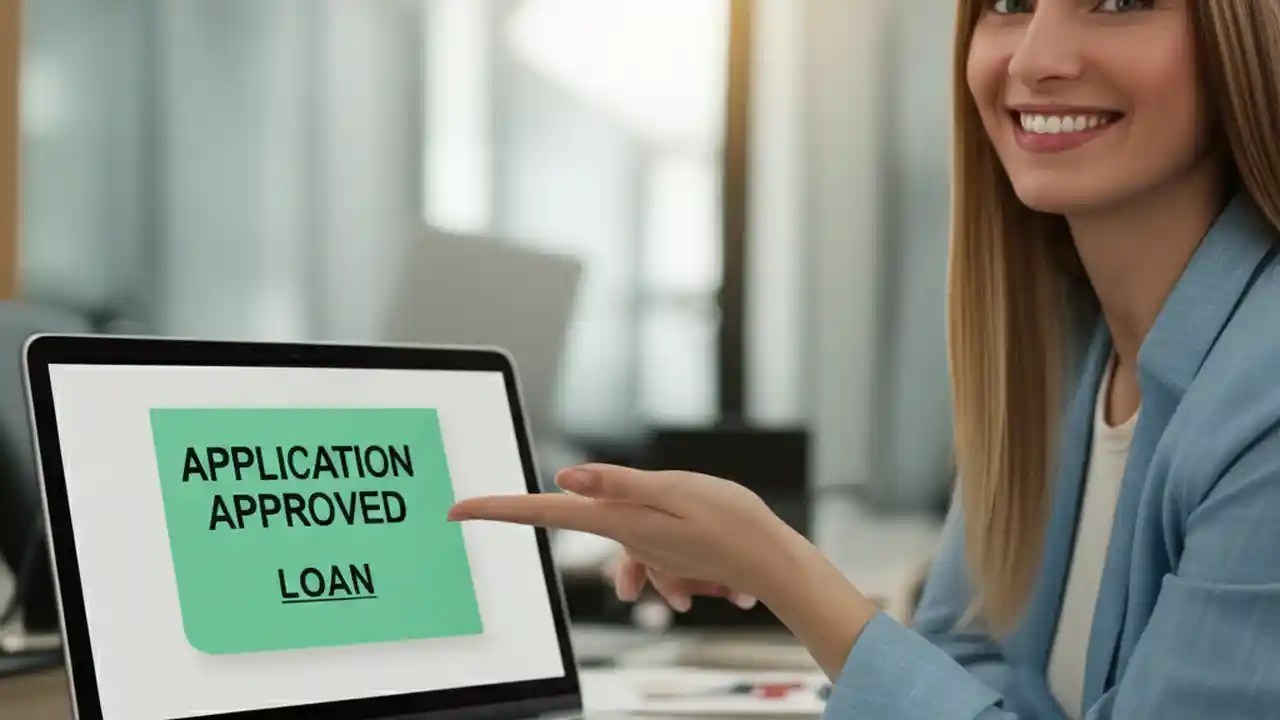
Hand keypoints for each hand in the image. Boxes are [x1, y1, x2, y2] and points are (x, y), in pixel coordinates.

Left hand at [447, 464, 802, 605]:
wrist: (771, 564)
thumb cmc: (730, 521)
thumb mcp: (675, 489)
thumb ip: (619, 483)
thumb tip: (563, 478)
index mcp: (618, 519)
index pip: (543, 512)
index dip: (496, 509)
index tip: (455, 510)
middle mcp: (624, 537)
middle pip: (576, 517)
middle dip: (570, 505)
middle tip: (527, 503)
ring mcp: (644, 548)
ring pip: (622, 532)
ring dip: (644, 540)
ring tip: (686, 555)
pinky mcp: (662, 553)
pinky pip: (651, 548)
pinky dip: (669, 554)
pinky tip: (698, 572)